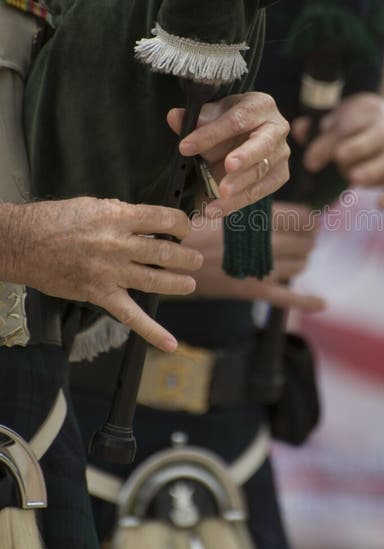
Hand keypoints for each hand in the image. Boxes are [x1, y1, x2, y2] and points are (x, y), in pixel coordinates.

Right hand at [5, 197, 202, 351]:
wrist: (23, 242)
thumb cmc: (55, 220)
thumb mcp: (94, 205)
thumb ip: (123, 215)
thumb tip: (148, 222)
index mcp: (117, 217)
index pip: (163, 219)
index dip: (182, 224)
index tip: (185, 228)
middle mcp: (117, 245)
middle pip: (165, 252)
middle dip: (186, 256)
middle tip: (195, 258)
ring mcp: (110, 272)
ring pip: (155, 280)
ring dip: (179, 283)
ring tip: (190, 282)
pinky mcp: (100, 294)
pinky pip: (130, 316)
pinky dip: (152, 331)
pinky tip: (169, 343)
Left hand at [167, 92, 289, 218]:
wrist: (243, 136)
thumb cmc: (228, 122)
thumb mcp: (212, 116)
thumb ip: (194, 119)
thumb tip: (174, 117)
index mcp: (260, 105)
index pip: (236, 119)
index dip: (211, 133)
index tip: (185, 147)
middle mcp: (277, 128)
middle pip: (262, 143)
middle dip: (245, 156)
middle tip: (227, 167)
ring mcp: (281, 153)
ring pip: (261, 170)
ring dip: (240, 185)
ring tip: (219, 196)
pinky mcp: (280, 175)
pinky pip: (260, 191)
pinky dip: (237, 202)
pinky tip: (216, 209)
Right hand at [184, 202, 324, 311]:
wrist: (165, 259)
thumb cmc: (186, 227)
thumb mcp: (214, 203)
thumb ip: (242, 200)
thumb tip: (261, 192)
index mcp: (253, 217)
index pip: (298, 218)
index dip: (308, 219)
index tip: (308, 219)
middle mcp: (259, 242)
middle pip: (302, 242)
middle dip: (307, 240)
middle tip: (305, 237)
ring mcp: (256, 268)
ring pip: (298, 264)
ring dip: (302, 259)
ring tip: (297, 255)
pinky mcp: (249, 290)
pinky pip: (284, 297)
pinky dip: (304, 300)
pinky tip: (322, 303)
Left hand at [292, 92, 383, 208]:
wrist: (381, 125)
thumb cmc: (350, 123)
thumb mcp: (333, 117)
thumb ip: (314, 126)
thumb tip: (300, 131)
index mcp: (368, 111)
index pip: (351, 123)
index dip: (331, 140)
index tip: (311, 159)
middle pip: (379, 137)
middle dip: (358, 148)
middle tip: (339, 159)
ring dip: (371, 171)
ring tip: (353, 178)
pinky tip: (380, 204)